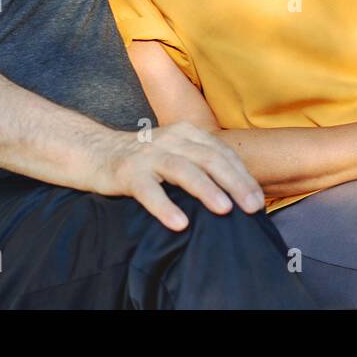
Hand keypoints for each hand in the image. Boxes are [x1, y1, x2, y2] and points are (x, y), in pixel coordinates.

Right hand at [95, 121, 264, 230]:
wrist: (97, 153)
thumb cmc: (146, 161)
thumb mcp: (177, 153)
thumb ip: (202, 164)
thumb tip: (240, 192)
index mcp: (187, 133)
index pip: (222, 153)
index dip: (243, 175)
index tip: (258, 199)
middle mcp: (170, 139)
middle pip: (209, 158)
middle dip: (235, 182)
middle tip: (253, 206)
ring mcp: (148, 154)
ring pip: (183, 170)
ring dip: (206, 189)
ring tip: (225, 209)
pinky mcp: (128, 172)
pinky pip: (149, 191)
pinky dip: (165, 207)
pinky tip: (180, 224)